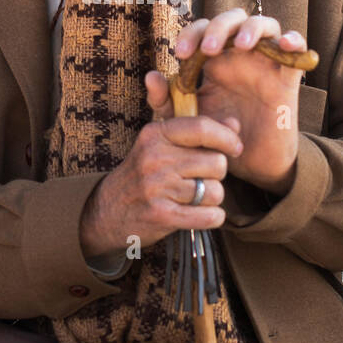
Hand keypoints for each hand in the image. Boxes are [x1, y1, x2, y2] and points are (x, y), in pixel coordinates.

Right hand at [78, 105, 243, 260]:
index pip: (202, 128)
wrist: (106, 211)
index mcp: (156, 134)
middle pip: (216, 163)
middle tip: (199, 179)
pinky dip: (212, 218)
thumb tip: (234, 124)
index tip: (235, 148)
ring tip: (193, 198)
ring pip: (215, 191)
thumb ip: (199, 131)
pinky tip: (200, 215)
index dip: (227, 138)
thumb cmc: (143, 175)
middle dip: (216, 174)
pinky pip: (208, 216)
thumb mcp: (162, 145)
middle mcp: (155, 158)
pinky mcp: (162, 215)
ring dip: (211, 198)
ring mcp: (157, 187)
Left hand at [146, 8, 303, 195]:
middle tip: (210, 49)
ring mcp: (265, 64)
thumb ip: (166, 101)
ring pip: (264, 25)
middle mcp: (240, 56)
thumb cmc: (218, 139)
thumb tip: (151, 76)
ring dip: (252, 29)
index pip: (203, 30)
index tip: (181, 54)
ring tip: (242, 45)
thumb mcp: (187, 121)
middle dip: (219, 27)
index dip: (191, 34)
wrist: (250, 164)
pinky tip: (284, 43)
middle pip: (232, 19)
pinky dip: (293, 39)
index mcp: (214, 61)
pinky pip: (297, 50)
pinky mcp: (288, 78)